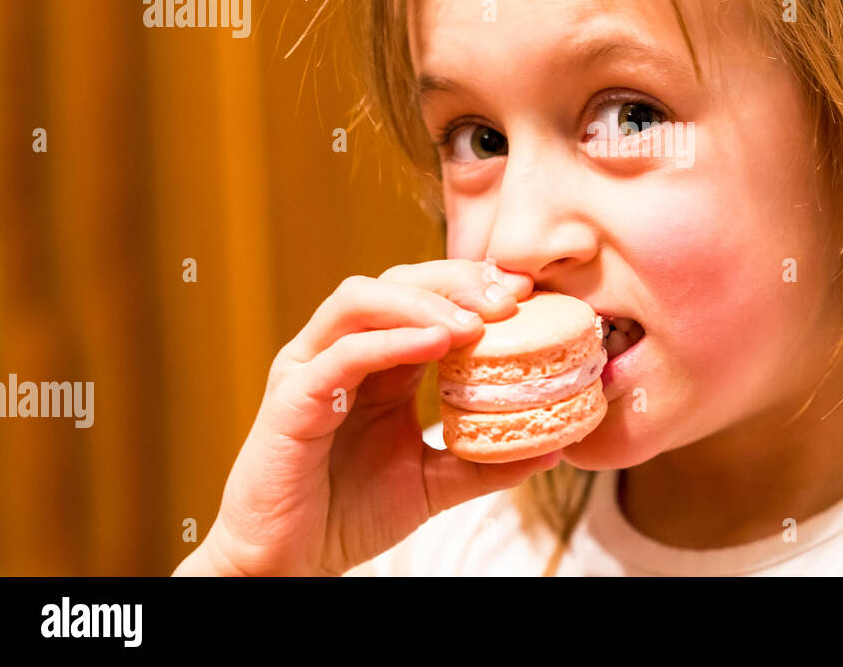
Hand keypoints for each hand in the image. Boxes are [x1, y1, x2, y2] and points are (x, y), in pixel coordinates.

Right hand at [173, 259, 558, 575]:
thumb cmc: (348, 513)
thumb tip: (553, 448)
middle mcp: (342, 351)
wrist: (290, 562)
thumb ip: (487, 462)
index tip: (528, 292)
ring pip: (362, 299)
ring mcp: (312, 368)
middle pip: (397, 281)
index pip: (426, 298)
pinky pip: (340, 354)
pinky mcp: (291, 398)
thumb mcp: (435, 482)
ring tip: (473, 323)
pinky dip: (389, 341)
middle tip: (509, 297)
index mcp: (378, 361)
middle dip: (456, 280)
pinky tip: (433, 345)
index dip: (474, 286)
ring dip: (423, 302)